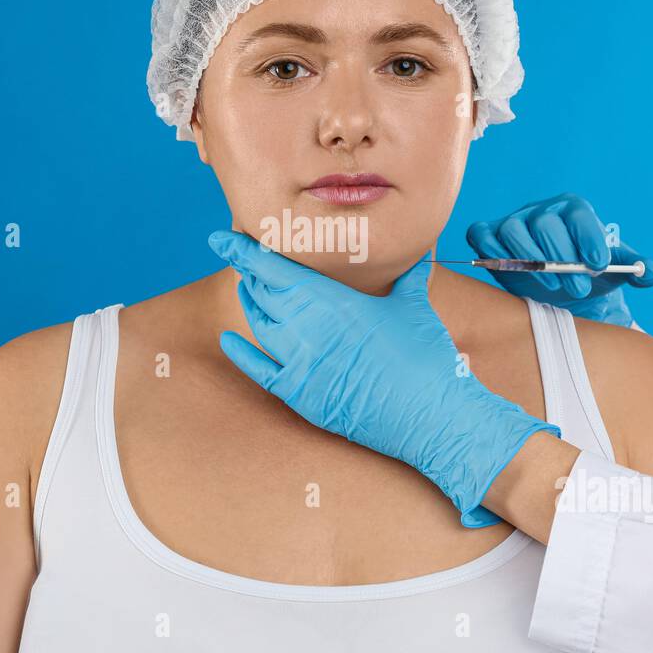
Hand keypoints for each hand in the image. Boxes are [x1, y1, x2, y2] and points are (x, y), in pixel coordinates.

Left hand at [207, 230, 561, 527]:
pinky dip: (241, 353)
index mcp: (331, 301)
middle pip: (262, 294)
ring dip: (250, 306)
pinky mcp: (301, 396)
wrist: (431, 414)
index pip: (273, 269)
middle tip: (245, 262)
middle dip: (250, 276)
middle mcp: (307, 329)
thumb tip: (420, 250)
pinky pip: (259, 370)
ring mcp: (301, 364)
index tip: (222, 238)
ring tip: (248, 290)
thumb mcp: (415, 305)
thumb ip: (409, 275)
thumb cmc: (426, 356)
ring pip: (259, 327)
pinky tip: (230, 340)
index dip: (243, 252)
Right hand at [465, 192, 652, 325]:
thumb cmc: (587, 274)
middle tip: (579, 286)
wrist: (559, 291)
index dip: (588, 239)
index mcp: (573, 210)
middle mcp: (541, 211)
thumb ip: (636, 269)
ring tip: (553, 287)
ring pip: (513, 230)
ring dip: (532, 261)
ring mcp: (513, 222)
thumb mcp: (616, 271)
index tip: (600, 266)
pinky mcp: (488, 236)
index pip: (578, 216)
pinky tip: (512, 272)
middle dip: (562, 257)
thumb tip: (651, 273)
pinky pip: (481, 235)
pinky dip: (491, 251)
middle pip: (544, 223)